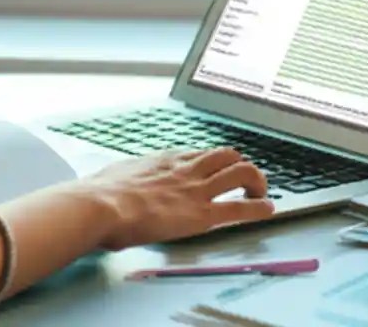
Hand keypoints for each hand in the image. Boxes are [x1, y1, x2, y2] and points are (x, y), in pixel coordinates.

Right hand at [83, 147, 273, 250]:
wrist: (101, 205)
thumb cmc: (99, 194)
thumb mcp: (115, 174)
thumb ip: (125, 177)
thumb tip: (115, 182)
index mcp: (164, 159)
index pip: (199, 154)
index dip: (212, 162)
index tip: (216, 170)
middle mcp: (185, 168)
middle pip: (226, 155)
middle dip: (240, 165)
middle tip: (245, 180)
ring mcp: (196, 189)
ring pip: (240, 172)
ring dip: (256, 181)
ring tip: (260, 192)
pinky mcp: (201, 214)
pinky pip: (239, 207)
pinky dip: (259, 207)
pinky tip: (268, 210)